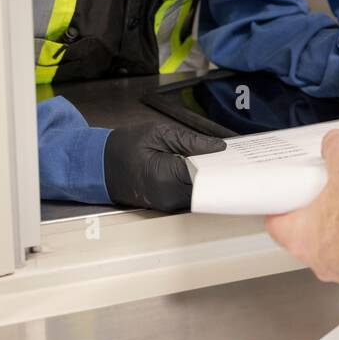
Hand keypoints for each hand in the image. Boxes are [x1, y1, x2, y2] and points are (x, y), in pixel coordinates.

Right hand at [103, 121, 225, 211]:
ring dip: (211, 179)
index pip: (206, 175)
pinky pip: (191, 196)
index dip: (223, 165)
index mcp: (166, 177)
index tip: (237, 155)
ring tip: (222, 161)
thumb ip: (191, 141)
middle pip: (207, 188)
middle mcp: (169, 197)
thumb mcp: (159, 133)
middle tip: (235, 157)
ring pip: (201, 194)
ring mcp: (168, 205)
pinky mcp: (168, 205)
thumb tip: (220, 147)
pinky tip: (206, 170)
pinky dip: (200, 184)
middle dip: (220, 173)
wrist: (101, 165)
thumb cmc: (127, 146)